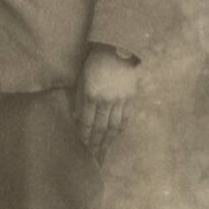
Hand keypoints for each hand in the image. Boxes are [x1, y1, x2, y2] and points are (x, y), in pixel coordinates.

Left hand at [74, 45, 139, 163]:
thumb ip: (79, 99)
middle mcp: (106, 100)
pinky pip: (125, 118)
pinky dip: (120, 130)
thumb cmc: (94, 62)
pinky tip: (115, 137)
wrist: (117, 49)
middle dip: (96, 145)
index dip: (84, 136)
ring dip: (108, 141)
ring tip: (104, 152)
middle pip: (100, 128)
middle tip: (93, 158)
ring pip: (114, 127)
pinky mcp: (130, 98)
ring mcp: (120, 100)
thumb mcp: (81, 79)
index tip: (82, 147)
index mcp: (91, 95)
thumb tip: (77, 119)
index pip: (86, 122)